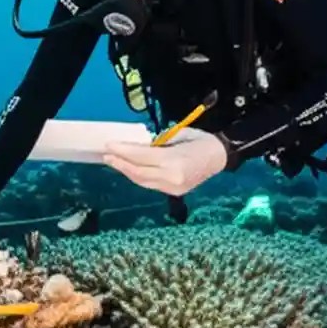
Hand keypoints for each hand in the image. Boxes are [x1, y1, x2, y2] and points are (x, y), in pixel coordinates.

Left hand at [103, 127, 228, 195]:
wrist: (220, 157)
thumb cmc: (199, 140)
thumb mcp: (177, 134)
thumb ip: (157, 143)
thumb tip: (138, 146)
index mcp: (173, 161)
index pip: (141, 157)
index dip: (122, 151)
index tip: (109, 145)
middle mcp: (171, 177)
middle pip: (138, 172)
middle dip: (120, 163)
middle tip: (106, 155)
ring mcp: (173, 187)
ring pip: (142, 181)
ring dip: (126, 171)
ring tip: (114, 162)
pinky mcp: (174, 192)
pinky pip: (150, 184)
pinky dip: (138, 176)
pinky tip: (130, 169)